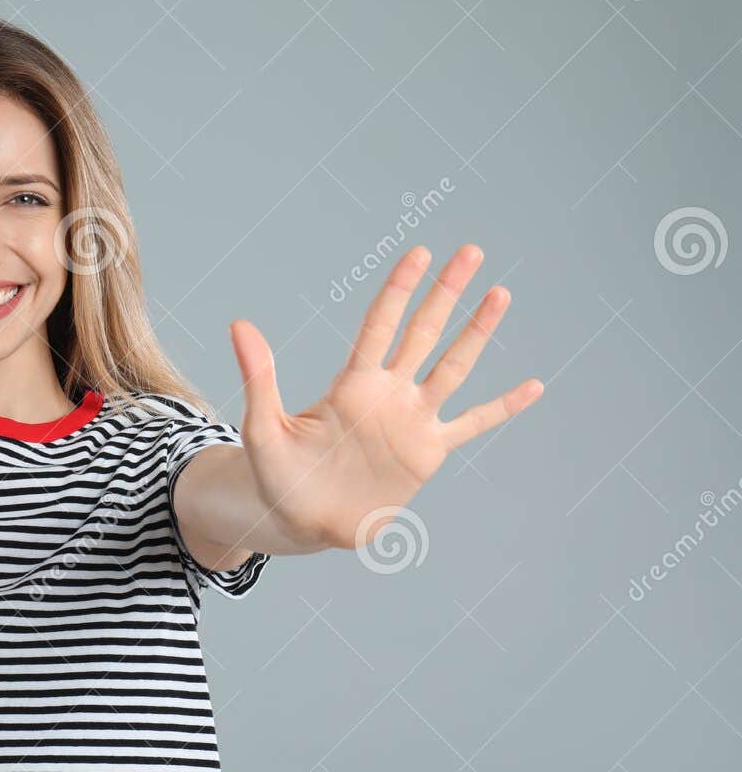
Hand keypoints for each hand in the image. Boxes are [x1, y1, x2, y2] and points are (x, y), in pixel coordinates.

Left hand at [227, 244, 542, 551]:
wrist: (300, 520)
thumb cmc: (277, 474)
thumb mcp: (262, 427)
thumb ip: (258, 378)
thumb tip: (238, 324)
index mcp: (351, 385)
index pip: (380, 325)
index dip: (400, 290)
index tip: (420, 253)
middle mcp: (387, 394)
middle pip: (423, 332)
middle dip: (447, 292)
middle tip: (471, 251)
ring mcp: (411, 420)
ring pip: (453, 367)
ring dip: (477, 332)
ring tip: (500, 293)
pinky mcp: (427, 452)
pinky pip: (472, 424)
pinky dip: (502, 407)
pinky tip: (533, 386)